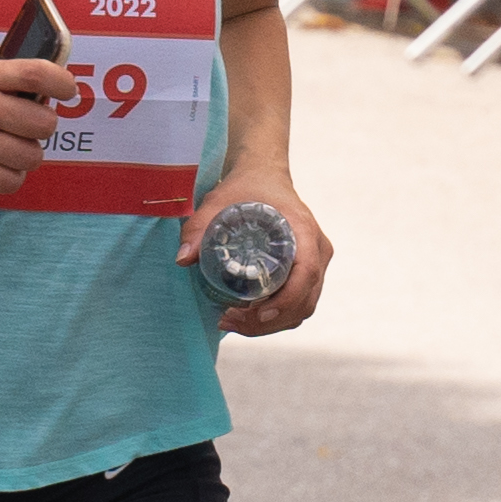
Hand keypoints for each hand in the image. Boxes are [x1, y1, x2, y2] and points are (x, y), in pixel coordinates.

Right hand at [0, 51, 68, 194]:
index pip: (37, 74)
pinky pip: (10, 181)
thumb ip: (2, 59)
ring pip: (32, 156)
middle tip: (31, 124)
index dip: (62, 83)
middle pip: (43, 122)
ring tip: (15, 146)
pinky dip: (12, 176)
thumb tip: (44, 64)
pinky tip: (2, 166)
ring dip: (29, 153)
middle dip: (43, 125)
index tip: (67, 90)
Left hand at [182, 172, 332, 334]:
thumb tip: (182, 259)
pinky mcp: (309, 271)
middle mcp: (318, 249)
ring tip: (232, 321)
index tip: (258, 313)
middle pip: (305, 300)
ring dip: (271, 324)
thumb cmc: (247, 188)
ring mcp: (316, 262)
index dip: (286, 300)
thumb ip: (199, 228)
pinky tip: (246, 316)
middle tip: (230, 321)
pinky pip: (299, 303)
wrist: (265, 177)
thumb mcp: (218, 202)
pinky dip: (276, 317)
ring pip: (303, 307)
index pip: (306, 274)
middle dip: (270, 321)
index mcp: (304, 231)